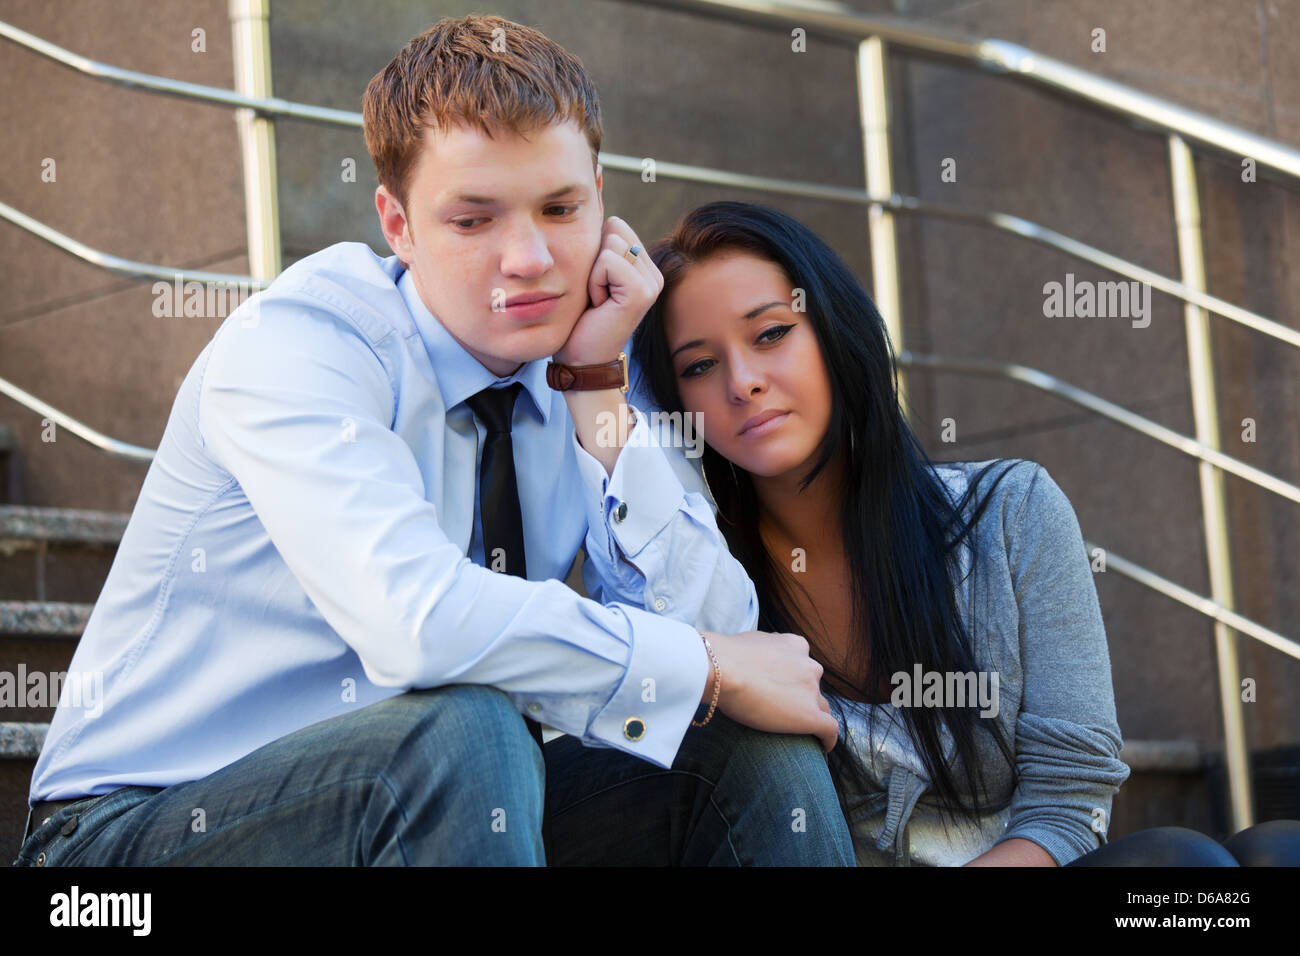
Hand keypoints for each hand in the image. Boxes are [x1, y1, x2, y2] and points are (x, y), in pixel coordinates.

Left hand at [555, 216, 662, 365]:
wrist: (581, 358)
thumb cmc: (579, 318)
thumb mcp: (590, 274)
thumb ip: (600, 246)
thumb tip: (598, 212)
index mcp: (644, 266)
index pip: (616, 225)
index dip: (594, 251)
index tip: (595, 284)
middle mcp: (653, 273)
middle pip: (614, 229)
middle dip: (593, 260)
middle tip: (595, 294)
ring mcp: (652, 283)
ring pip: (610, 244)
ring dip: (592, 272)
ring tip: (597, 299)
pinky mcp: (643, 292)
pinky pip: (608, 261)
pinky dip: (594, 281)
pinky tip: (600, 304)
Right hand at [702, 630, 839, 752]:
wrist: (722, 669)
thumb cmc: (724, 657)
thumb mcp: (749, 643)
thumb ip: (761, 651)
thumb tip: (750, 660)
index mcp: (796, 645)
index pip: (803, 665)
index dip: (795, 679)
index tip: (785, 690)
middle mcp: (809, 666)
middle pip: (813, 687)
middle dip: (803, 698)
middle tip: (784, 711)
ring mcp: (811, 691)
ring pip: (821, 708)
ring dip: (813, 717)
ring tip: (803, 732)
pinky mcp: (810, 716)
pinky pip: (829, 730)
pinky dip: (827, 739)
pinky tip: (822, 747)